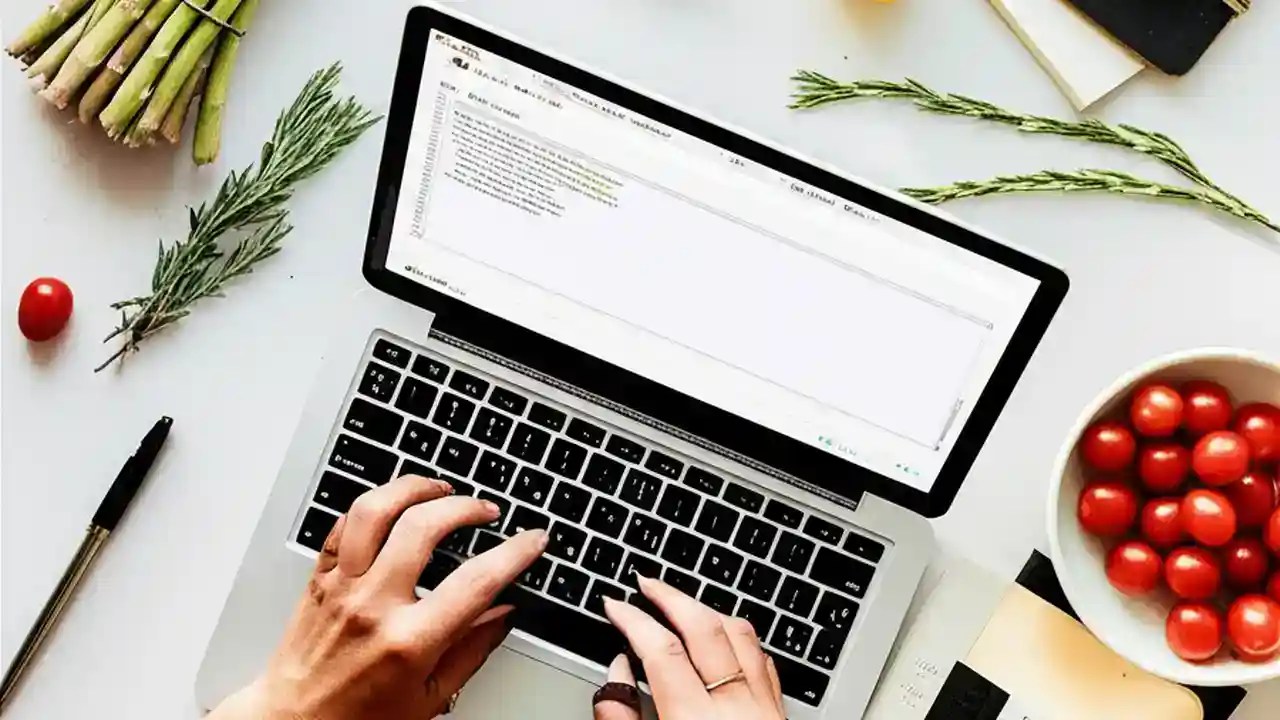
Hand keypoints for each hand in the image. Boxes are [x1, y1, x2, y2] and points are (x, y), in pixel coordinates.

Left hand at [208, 474, 547, 719]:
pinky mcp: (318, 578)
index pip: (475, 582)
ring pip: (375, 510)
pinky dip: (374, 506)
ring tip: (441, 490)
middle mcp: (372, 606)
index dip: (514, 553)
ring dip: (414, 489)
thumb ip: (471, 650)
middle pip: (424, 527)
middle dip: (467, 507)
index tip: (533, 539)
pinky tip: (395, 507)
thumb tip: (504, 614)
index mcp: (408, 642)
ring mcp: (341, 587)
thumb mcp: (429, 699)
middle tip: (487, 511)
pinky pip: (343, 524)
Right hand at [596, 576, 784, 719]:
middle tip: (646, 583)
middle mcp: (737, 707)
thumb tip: (615, 677)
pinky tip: (721, 636)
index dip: (633, 620)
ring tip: (680, 603)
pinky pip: (762, 658)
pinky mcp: (780, 713)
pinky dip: (737, 637)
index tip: (615, 605)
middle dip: (671, 597)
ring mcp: (765, 707)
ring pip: (740, 634)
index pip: (662, 651)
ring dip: (707, 611)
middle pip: (705, 628)